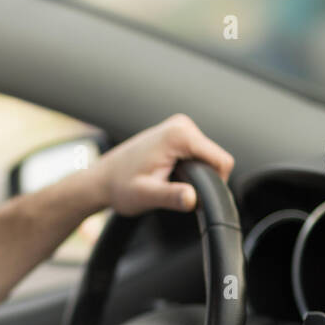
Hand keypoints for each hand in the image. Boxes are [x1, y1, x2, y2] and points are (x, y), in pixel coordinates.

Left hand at [95, 113, 235, 215]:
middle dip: (203, 180)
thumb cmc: (120, 186)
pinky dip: (190, 170)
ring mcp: (180, 127)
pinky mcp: (178, 134)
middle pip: (216, 159)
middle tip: (173, 190)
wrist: (102, 180)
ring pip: (208, 158)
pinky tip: (168, 175)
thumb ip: (171, 196)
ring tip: (168, 183)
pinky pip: (198, 155)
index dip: (214, 184)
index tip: (191, 196)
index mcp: (179, 135)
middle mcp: (182, 125)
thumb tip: (192, 198)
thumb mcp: (146, 195)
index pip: (222, 161)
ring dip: (195, 176)